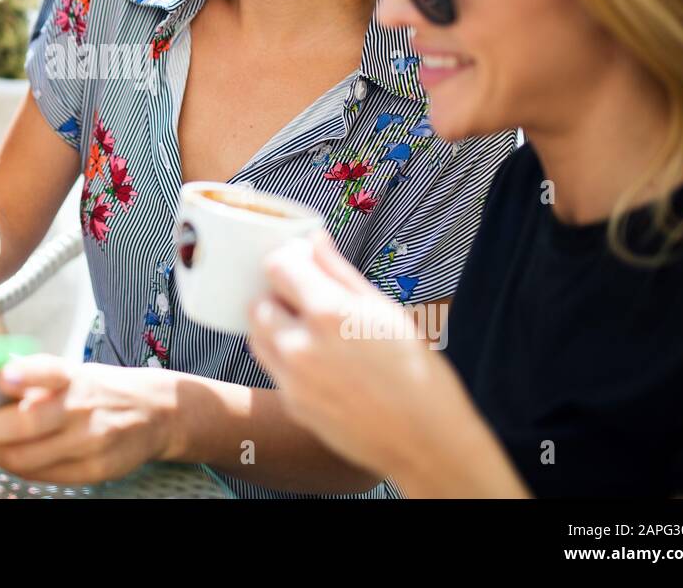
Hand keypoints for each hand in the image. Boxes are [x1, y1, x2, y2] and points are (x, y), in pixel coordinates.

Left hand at [0, 355, 177, 484]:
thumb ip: (37, 382)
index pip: (48, 371)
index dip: (23, 374)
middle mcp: (83, 408)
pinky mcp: (95, 470)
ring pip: (26, 458)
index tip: (3, 377)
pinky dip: (20, 468)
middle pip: (24, 425)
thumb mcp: (75, 373)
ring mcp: (90, 442)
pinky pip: (43, 476)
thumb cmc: (104, 391)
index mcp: (75, 377)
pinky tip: (14, 458)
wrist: (156, 413)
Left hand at [247, 230, 468, 480]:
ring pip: (257, 336)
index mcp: (328, 312)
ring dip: (274, 327)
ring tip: (310, 331)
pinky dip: (285, 358)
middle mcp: (300, 345)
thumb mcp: (385, 310)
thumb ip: (339, 272)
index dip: (288, 259)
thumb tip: (315, 241)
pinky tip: (318, 362)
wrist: (425, 441)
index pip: (276, 266)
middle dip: (278, 296)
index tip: (300, 263)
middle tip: (306, 300)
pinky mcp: (292, 404)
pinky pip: (272, 368)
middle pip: (259, 303)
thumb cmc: (416, 373)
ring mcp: (292, 379)